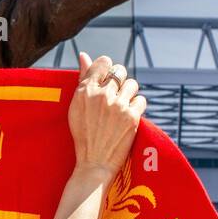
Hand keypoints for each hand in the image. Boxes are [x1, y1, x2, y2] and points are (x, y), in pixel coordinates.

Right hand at [69, 53, 145, 180]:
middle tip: (116, 96)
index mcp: (84, 91)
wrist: (93, 163)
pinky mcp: (132, 117)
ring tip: (121, 108)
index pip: (104, 62)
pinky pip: (141, 100)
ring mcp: (117, 106)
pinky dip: (137, 108)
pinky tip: (128, 117)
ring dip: (129, 94)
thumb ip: (83, 79)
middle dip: (120, 81)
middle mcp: (101, 95)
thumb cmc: (83, 134)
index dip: (108, 70)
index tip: (107, 81)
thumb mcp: (76, 106)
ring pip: (133, 84)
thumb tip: (84, 55)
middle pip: (120, 71)